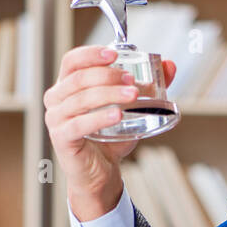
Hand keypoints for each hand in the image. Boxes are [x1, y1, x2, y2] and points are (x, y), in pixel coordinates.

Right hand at [44, 46, 175, 220]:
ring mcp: (56, 119)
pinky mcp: (61, 138)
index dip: (91, 54)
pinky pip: (79, 124)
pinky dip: (99, 117)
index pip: (72, 61)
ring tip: (133, 95)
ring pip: (81, 99)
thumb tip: (170, 65)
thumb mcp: (131, 109)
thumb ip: (149, 86)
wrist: (101, 172)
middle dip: (108, 75)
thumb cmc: (110, 137)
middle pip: (79, 78)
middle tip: (132, 81)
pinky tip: (117, 114)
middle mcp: (57, 99)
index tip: (114, 54)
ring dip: (109, 94)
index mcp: (68, 86)